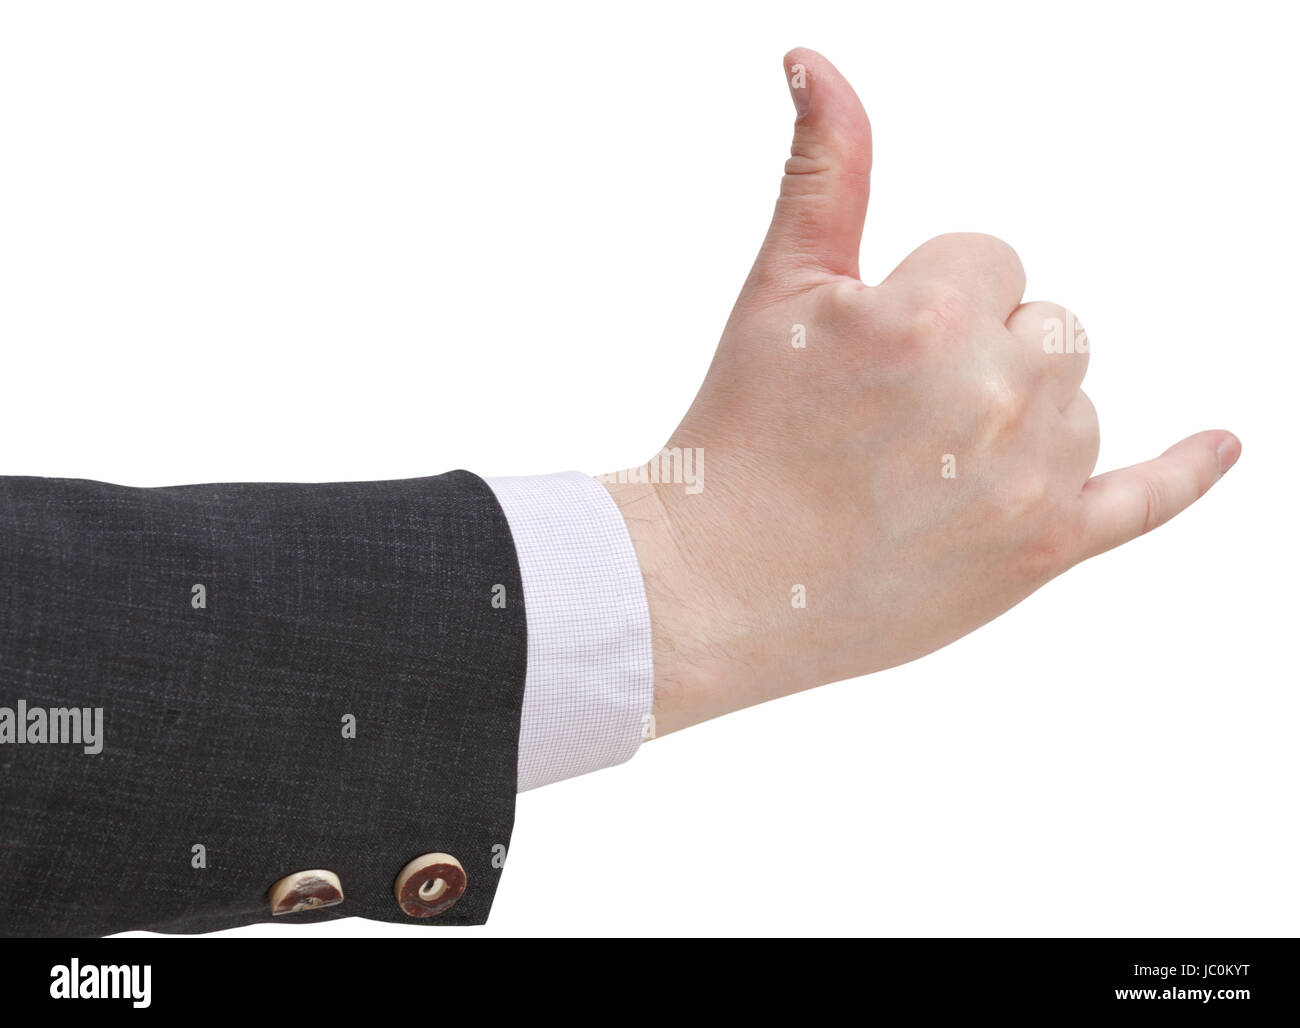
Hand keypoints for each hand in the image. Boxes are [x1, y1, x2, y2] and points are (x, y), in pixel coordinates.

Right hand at [603, 48, 1238, 735]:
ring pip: (1076, 400)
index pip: (992, 261)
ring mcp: (1031, 480)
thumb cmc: (739, 434)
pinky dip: (1187, 472)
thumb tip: (815, 61)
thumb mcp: (777, 289)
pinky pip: (1147, 499)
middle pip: (1050, 326)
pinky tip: (1222, 446)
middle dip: (984, 353)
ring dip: (1021, 417)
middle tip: (894, 420)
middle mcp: (998, 395)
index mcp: (933, 318)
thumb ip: (825, 169)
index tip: (868, 365)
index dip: (927, 305)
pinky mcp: (1045, 551)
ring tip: (922, 471)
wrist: (719, 585)